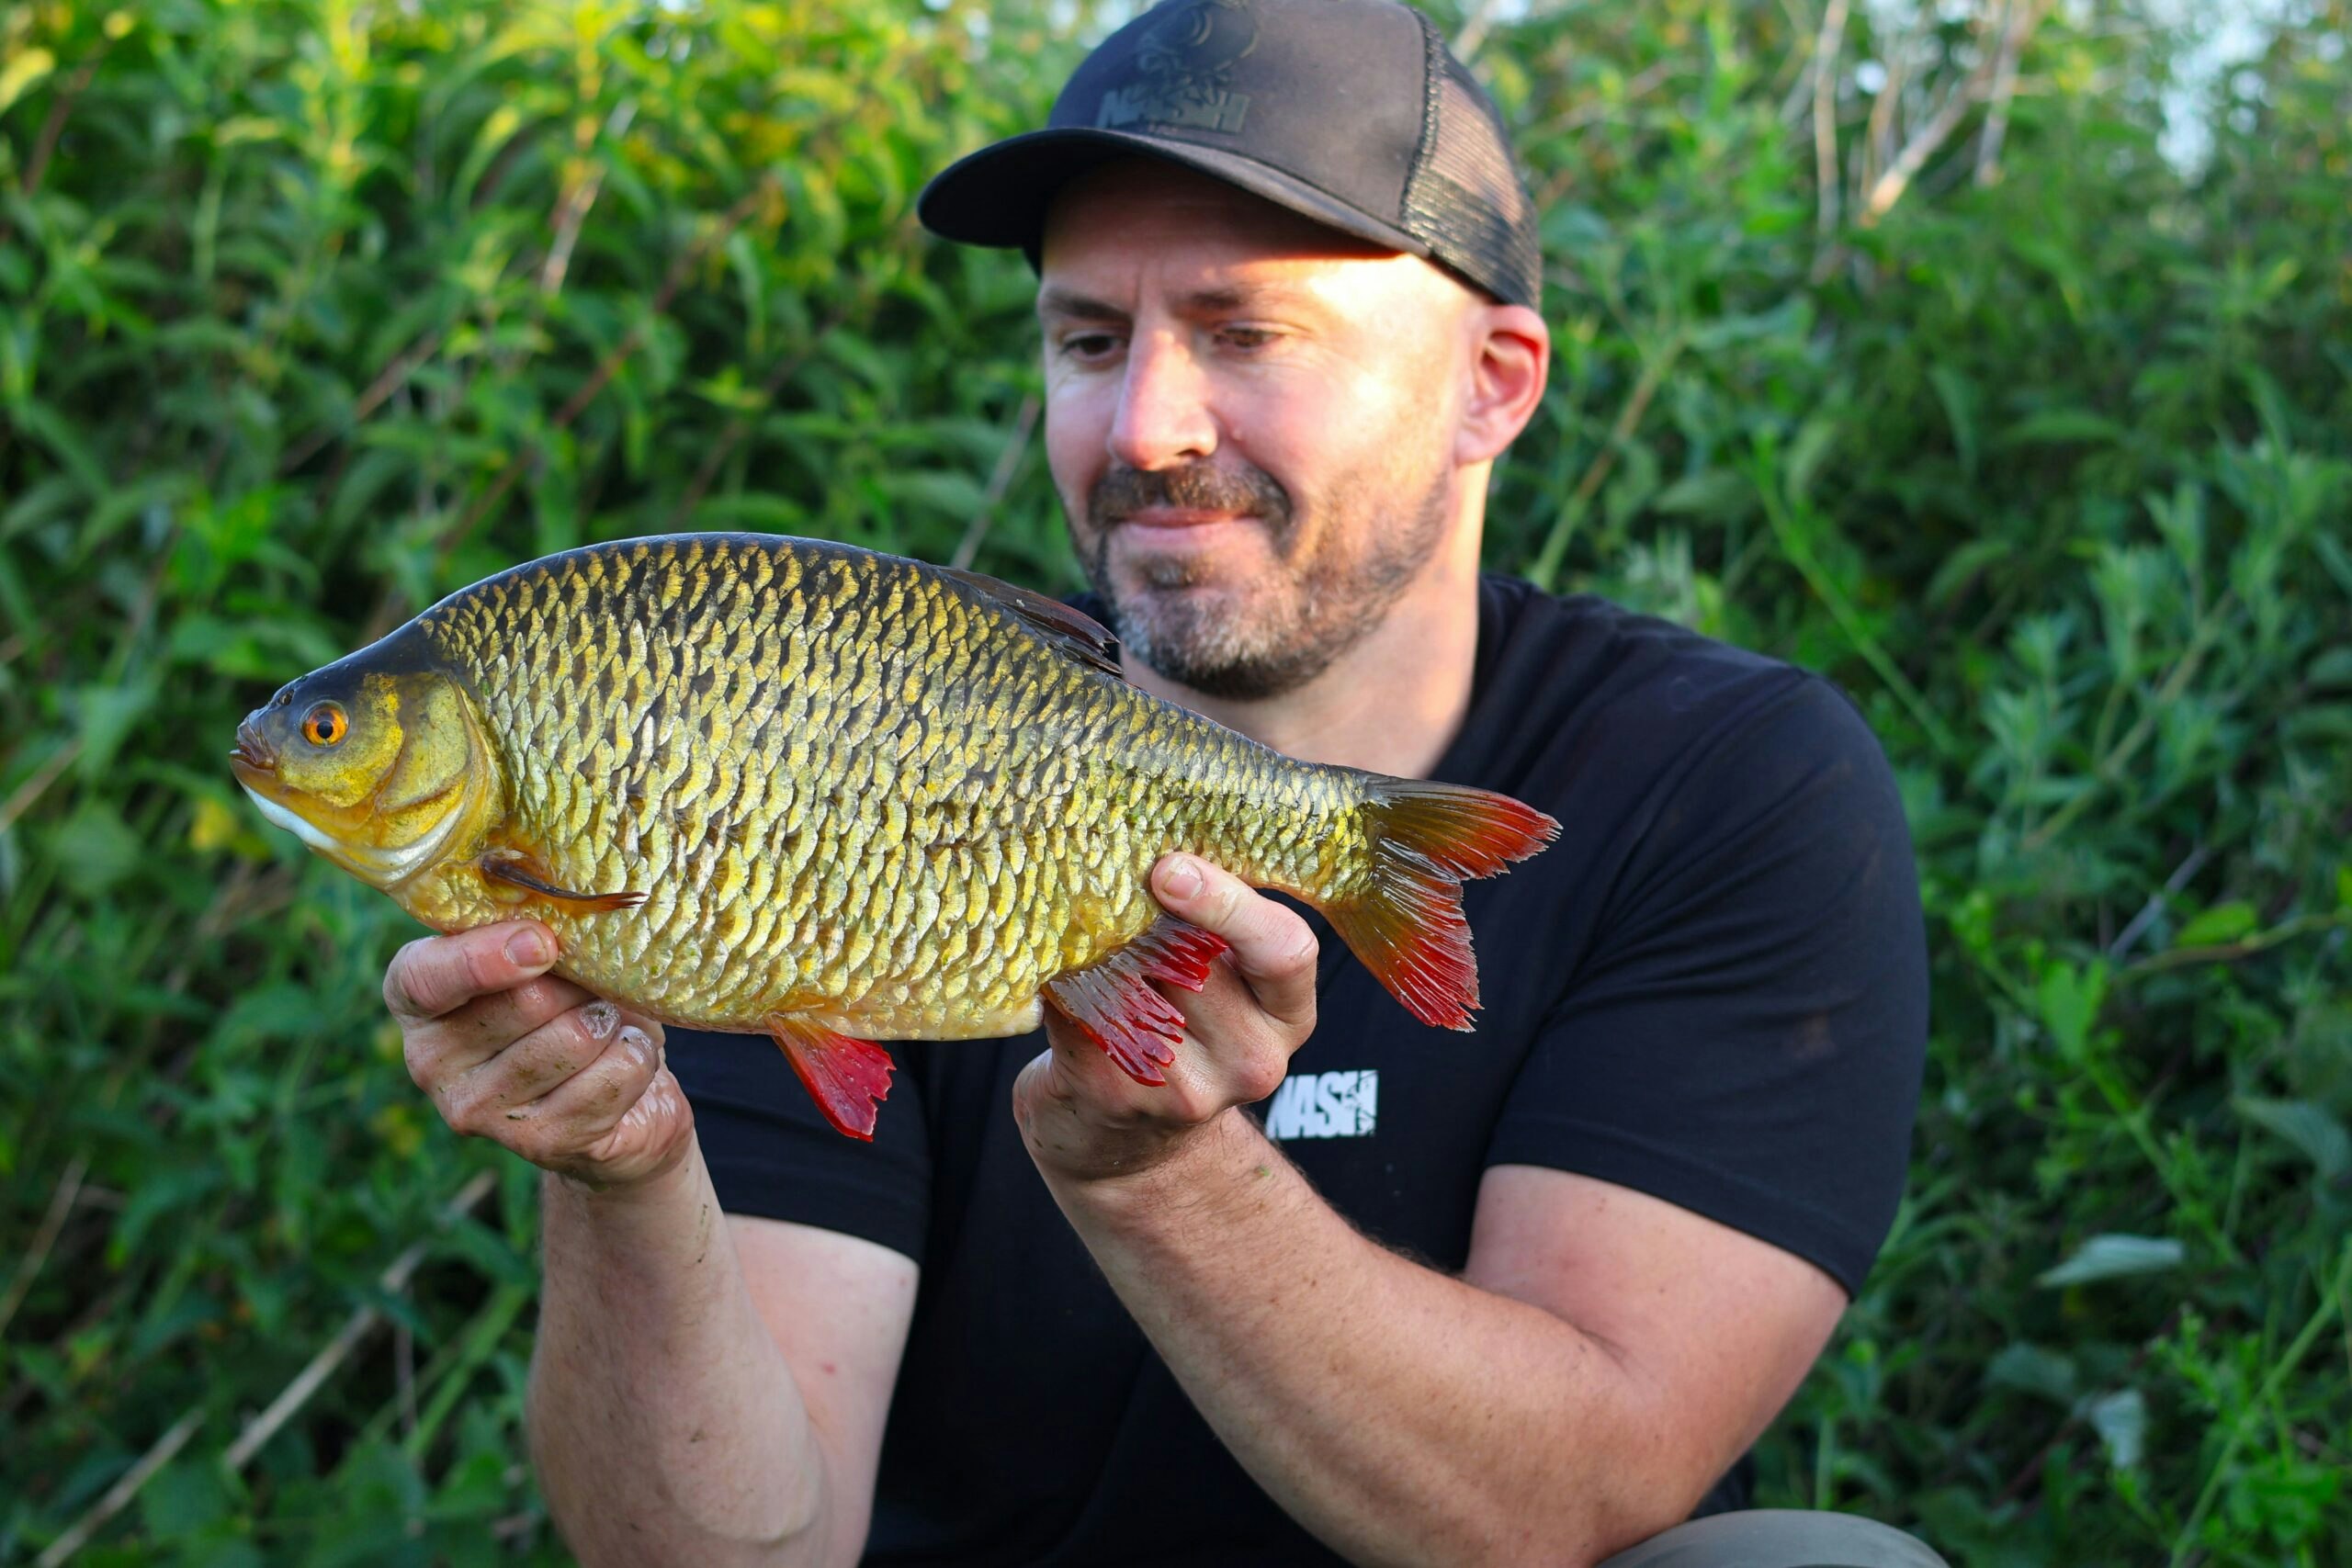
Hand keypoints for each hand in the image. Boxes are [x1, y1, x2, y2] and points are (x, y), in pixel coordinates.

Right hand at [384, 920, 691, 1191]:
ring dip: (611, 1020)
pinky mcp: (540, 1143)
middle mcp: (430, 1061)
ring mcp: (479, 1110)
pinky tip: (624, 1056)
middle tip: (594, 986)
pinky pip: (615, 1073)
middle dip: (581, 983)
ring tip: (607, 1025)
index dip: (483, 957)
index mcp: (418, 1000)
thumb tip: (556, 933)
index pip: (423, 977)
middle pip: (524, 1001)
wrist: (616, 1103)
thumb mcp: (544, 961)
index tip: (543, 942)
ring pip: (574, 1038)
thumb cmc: (569, 1006)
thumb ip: (536, 936)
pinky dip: (638, 1053)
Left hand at [1014, 854, 1318, 1185]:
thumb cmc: (1175, 1028)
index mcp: (1286, 1013)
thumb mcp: (1221, 984)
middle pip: (1191, 958)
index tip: (1169, 869)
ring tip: (1078, 923)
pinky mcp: (1118, 1096)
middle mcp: (1250, 1059)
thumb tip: (1153, 838)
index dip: (1228, 903)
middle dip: (1140, 911)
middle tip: (1101, 879)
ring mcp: (1185, 1088)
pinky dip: (1059, 979)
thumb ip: (1211, 924)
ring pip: (1129, 979)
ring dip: (1095, 943)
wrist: (1127, 1145)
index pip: (1284, 950)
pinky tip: (1054, 972)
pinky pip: (1079, 1010)